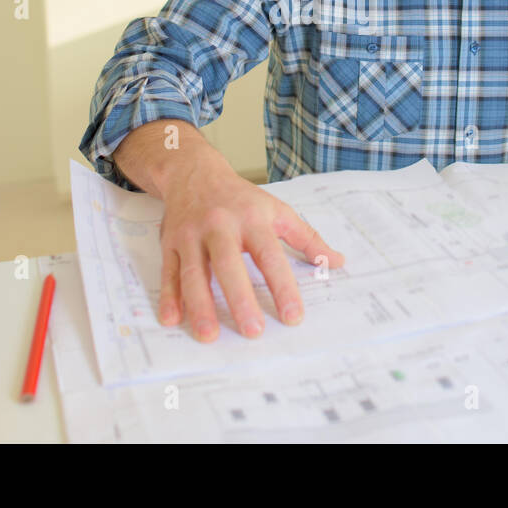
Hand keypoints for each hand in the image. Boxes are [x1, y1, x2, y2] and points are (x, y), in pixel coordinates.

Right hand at [156, 152, 344, 342]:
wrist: (194, 172)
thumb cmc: (241, 198)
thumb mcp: (277, 211)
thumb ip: (307, 238)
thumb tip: (338, 262)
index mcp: (251, 219)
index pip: (269, 255)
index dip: (282, 286)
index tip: (293, 316)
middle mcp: (220, 226)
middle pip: (228, 264)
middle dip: (240, 298)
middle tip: (252, 331)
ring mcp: (191, 235)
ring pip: (194, 272)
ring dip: (200, 305)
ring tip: (209, 335)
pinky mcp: (170, 243)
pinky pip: (169, 272)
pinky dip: (169, 297)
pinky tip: (173, 320)